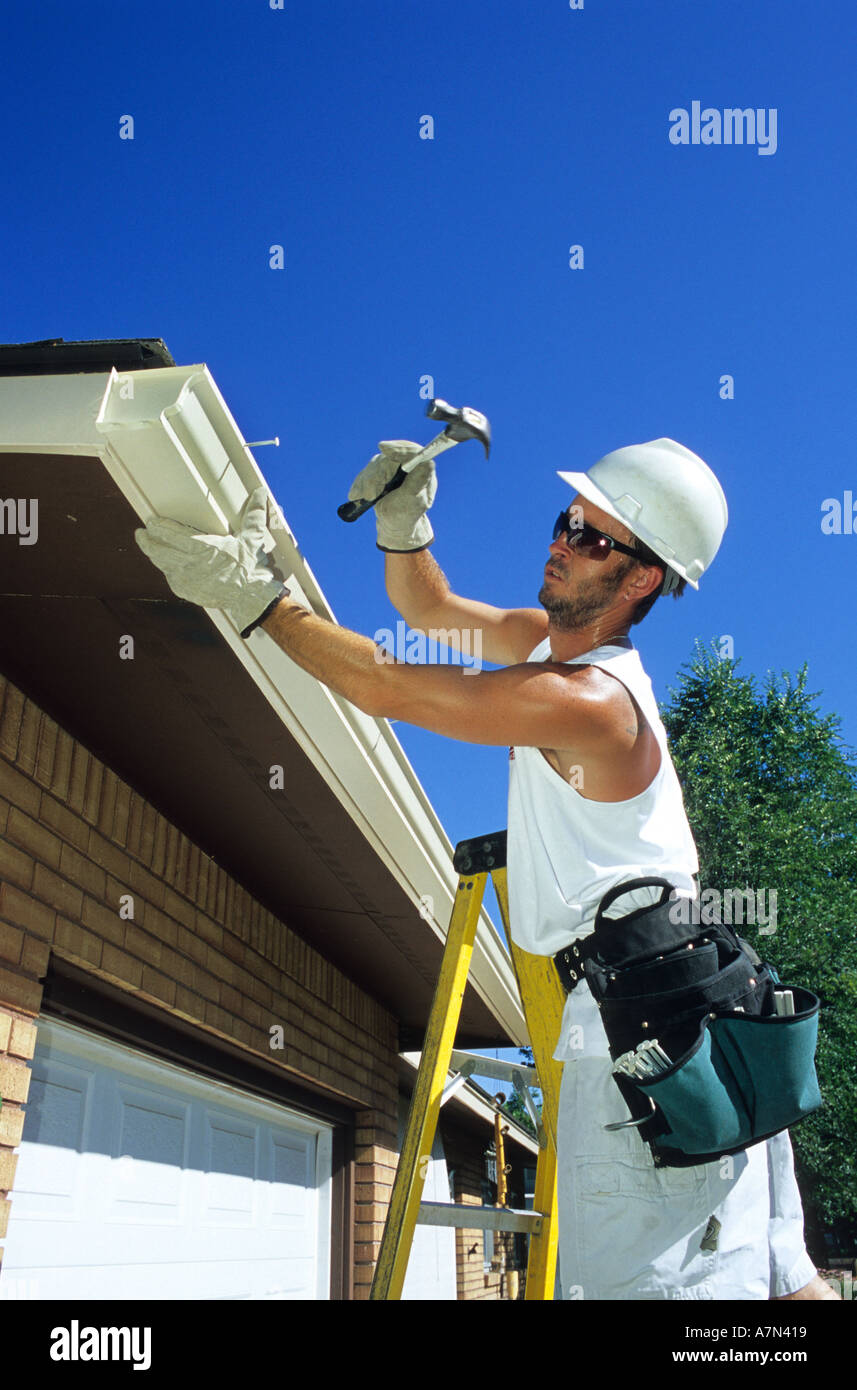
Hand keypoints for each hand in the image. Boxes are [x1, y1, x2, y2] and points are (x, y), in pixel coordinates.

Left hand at [134, 487, 287, 636]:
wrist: (248, 596)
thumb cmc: (247, 567)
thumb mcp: (252, 538)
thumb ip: (253, 515)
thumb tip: (260, 494)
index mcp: (202, 547)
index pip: (171, 534)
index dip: (158, 527)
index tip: (151, 522)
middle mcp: (190, 563)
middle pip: (158, 550)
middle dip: (146, 540)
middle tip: (140, 533)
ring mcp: (185, 579)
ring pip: (161, 564)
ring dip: (152, 554)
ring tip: (147, 545)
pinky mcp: (186, 591)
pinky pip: (170, 578)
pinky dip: (166, 569)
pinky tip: (165, 564)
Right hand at [348, 440, 436, 551]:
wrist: (393, 526)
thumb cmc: (406, 515)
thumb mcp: (412, 501)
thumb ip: (418, 480)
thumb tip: (428, 461)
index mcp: (422, 471)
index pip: (413, 451)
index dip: (399, 448)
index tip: (383, 448)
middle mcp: (408, 465)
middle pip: (390, 457)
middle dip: (377, 474)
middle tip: (370, 494)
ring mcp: (392, 467)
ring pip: (375, 464)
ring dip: (367, 482)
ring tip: (367, 498)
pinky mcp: (378, 471)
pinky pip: (365, 472)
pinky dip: (359, 484)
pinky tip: (355, 496)